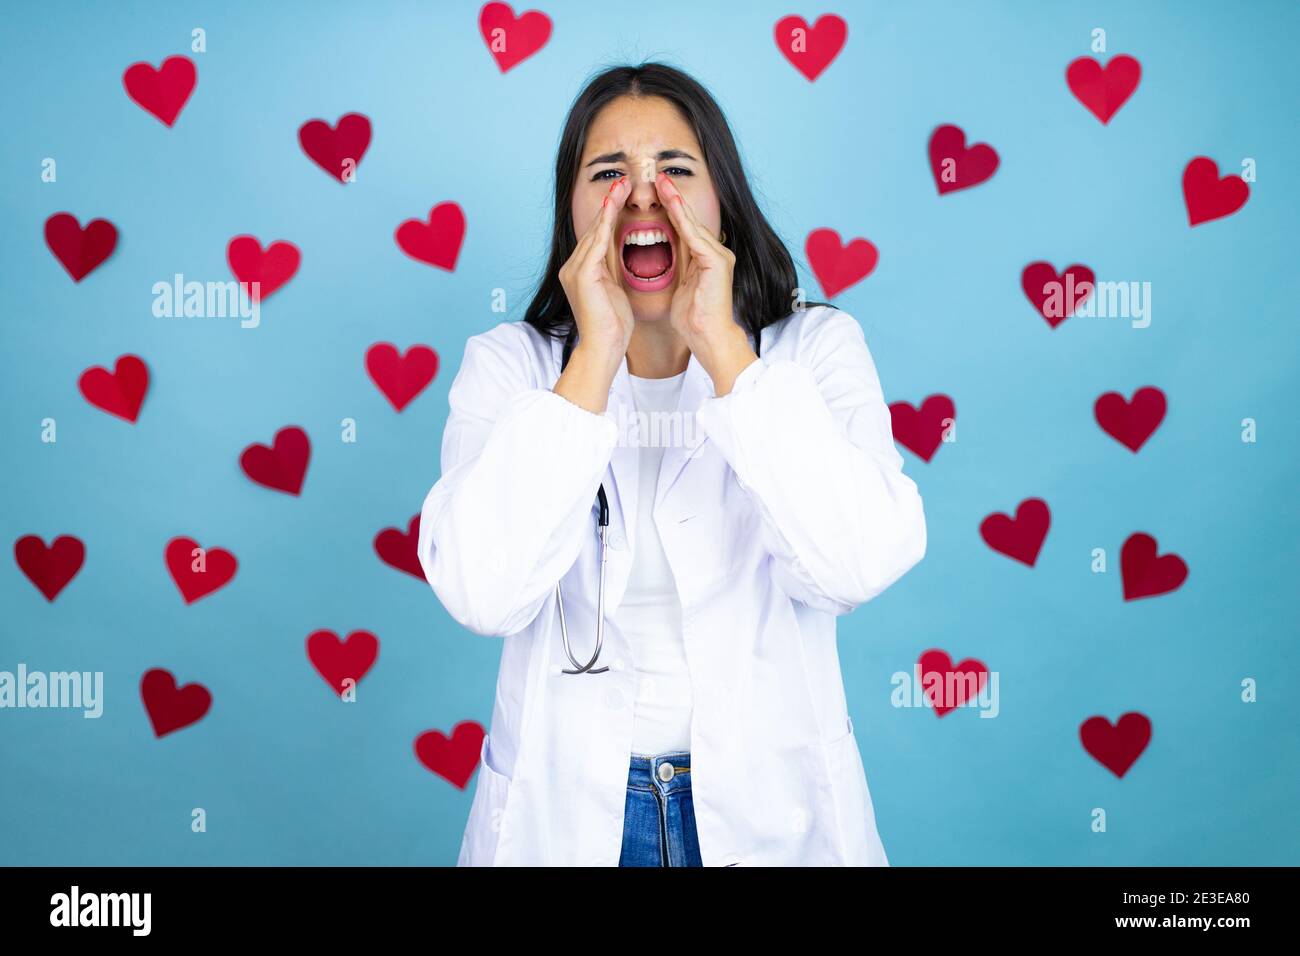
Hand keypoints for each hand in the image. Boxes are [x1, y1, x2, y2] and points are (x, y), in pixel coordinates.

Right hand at [558, 175, 634, 363]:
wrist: (603, 349)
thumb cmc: (613, 327)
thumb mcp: (614, 290)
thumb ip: (612, 270)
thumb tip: (620, 253)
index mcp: (581, 271)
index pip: (598, 236)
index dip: (611, 213)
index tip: (624, 193)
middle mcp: (572, 267)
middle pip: (595, 228)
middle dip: (610, 202)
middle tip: (625, 179)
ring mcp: (574, 270)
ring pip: (595, 231)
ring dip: (609, 206)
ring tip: (622, 185)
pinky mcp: (582, 275)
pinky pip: (596, 243)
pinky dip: (606, 223)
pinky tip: (614, 206)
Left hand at [656, 172, 756, 393]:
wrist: (708, 337)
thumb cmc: (692, 319)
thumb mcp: (680, 285)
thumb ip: (677, 265)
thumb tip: (665, 254)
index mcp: (706, 258)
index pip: (685, 228)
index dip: (670, 209)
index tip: (655, 192)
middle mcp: (716, 252)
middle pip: (690, 220)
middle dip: (672, 198)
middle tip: (657, 176)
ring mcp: (720, 255)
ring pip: (693, 224)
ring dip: (676, 202)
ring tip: (662, 182)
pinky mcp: (718, 261)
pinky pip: (695, 237)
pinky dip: (682, 220)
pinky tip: (671, 204)